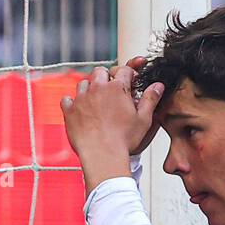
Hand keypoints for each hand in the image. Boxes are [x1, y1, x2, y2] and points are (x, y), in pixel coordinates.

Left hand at [61, 59, 164, 190]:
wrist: (102, 155)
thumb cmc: (123, 140)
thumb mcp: (143, 119)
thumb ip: (150, 99)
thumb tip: (158, 86)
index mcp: (117, 88)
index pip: (124, 70)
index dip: (128, 73)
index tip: (130, 80)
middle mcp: (98, 88)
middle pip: (100, 72)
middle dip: (107, 76)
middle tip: (111, 88)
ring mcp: (82, 98)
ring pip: (83, 83)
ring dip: (89, 87)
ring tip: (95, 99)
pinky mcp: (70, 111)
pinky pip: (67, 99)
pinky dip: (72, 102)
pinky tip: (78, 108)